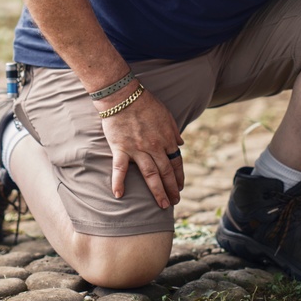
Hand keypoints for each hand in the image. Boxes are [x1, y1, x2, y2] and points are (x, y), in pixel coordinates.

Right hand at [100, 88, 184, 208]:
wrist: (123, 95)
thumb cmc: (145, 102)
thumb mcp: (166, 114)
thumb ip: (174, 131)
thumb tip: (181, 144)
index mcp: (166, 138)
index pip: (175, 162)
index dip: (178, 176)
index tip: (180, 186)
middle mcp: (154, 147)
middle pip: (166, 172)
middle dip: (172, 189)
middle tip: (175, 201)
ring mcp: (138, 149)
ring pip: (150, 175)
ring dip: (157, 191)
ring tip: (163, 205)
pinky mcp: (121, 148)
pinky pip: (120, 168)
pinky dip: (118, 182)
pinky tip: (118, 195)